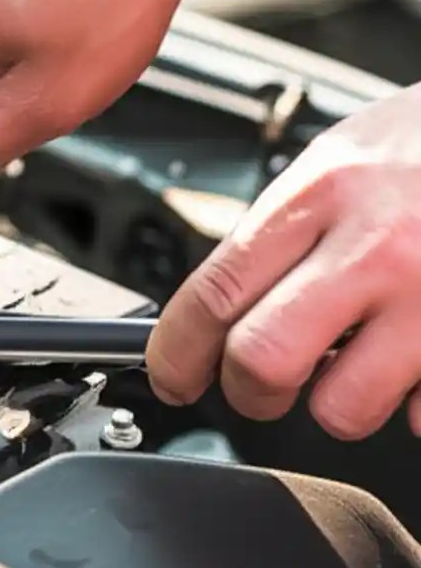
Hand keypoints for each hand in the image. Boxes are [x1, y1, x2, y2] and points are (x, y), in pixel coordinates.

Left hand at [147, 83, 420, 439]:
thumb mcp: (341, 160)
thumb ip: (282, 234)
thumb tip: (217, 312)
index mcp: (323, 194)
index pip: (215, 293)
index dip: (176, 352)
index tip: (171, 375)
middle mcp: (378, 246)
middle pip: (264, 360)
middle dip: (249, 392)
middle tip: (260, 388)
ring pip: (344, 406)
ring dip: (339, 404)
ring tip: (358, 366)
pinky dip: (414, 403)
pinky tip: (418, 358)